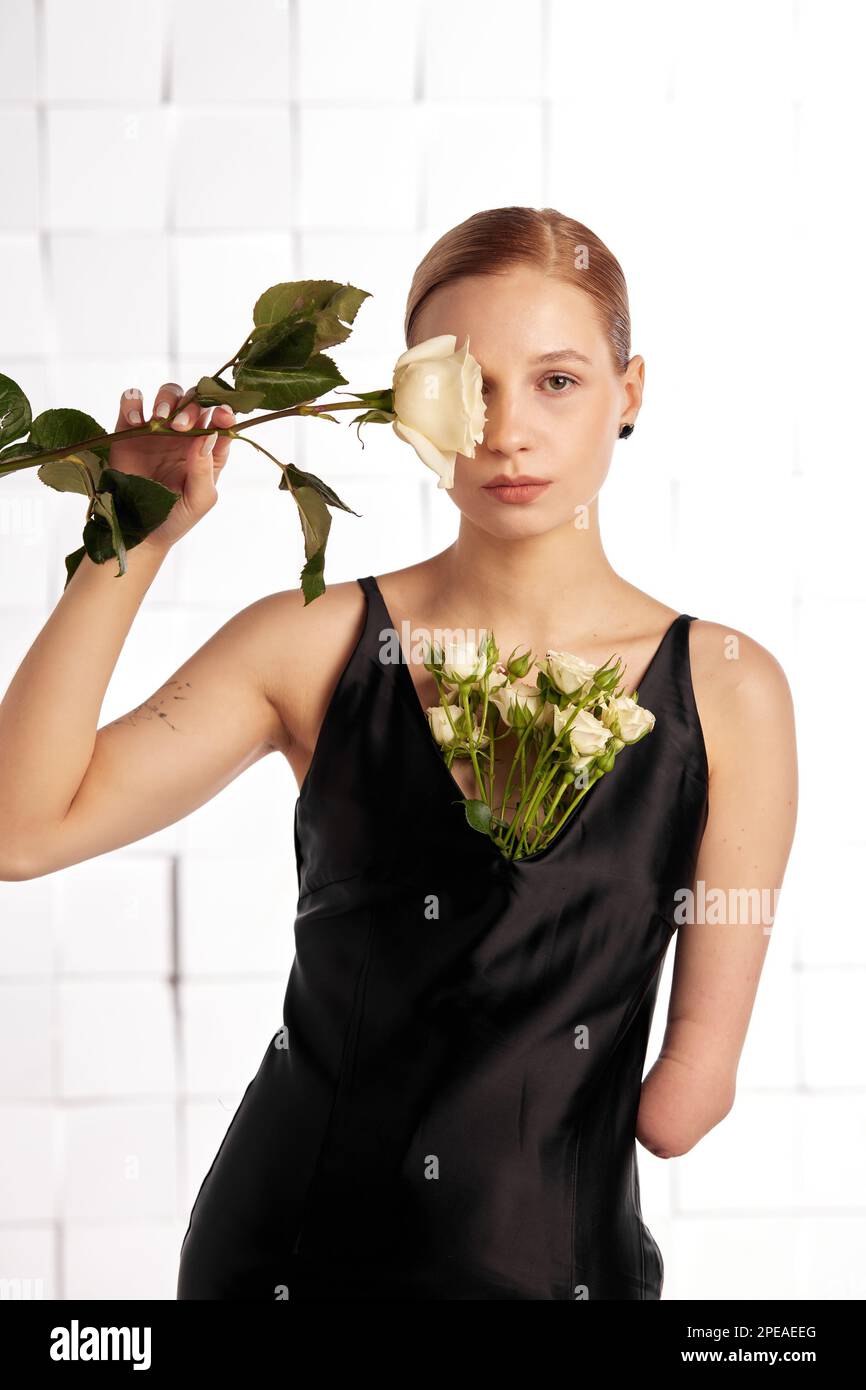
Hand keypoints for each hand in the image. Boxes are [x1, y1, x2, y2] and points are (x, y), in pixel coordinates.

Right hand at [108, 382, 235, 549]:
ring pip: (167, 394)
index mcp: (208, 449)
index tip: (221, 415)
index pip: (222, 421)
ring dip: (166, 399)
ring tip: (160, 420)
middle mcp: (185, 434)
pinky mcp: (129, 430)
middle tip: (180, 426)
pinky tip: (135, 421)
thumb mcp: (199, 500)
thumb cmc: (176, 518)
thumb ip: (205, 470)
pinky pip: (131, 402)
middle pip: (195, 401)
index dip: (224, 411)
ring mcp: (157, 430)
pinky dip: (132, 402)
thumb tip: (209, 435)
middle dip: (191, 407)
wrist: (137, 529)